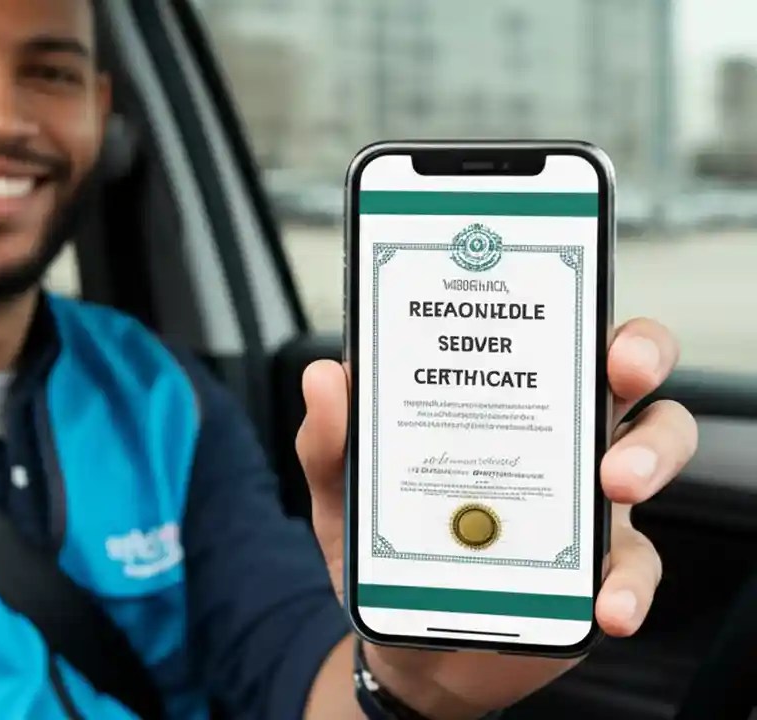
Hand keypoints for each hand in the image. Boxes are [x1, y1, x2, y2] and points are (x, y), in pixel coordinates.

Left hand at [296, 318, 697, 718]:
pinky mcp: (596, 572)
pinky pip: (635, 569)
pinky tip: (607, 602)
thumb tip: (324, 376)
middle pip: (627, 376)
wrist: (403, 643)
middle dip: (638, 358)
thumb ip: (328, 439)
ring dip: (646, 459)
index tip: (578, 309)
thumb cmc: (386, 544)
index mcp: (500, 403)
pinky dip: (628, 585)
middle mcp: (556, 440)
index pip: (555, 336)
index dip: (573, 309)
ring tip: (613, 485)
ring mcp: (585, 504)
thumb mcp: (343, 489)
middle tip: (621, 375)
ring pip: (653, 454)